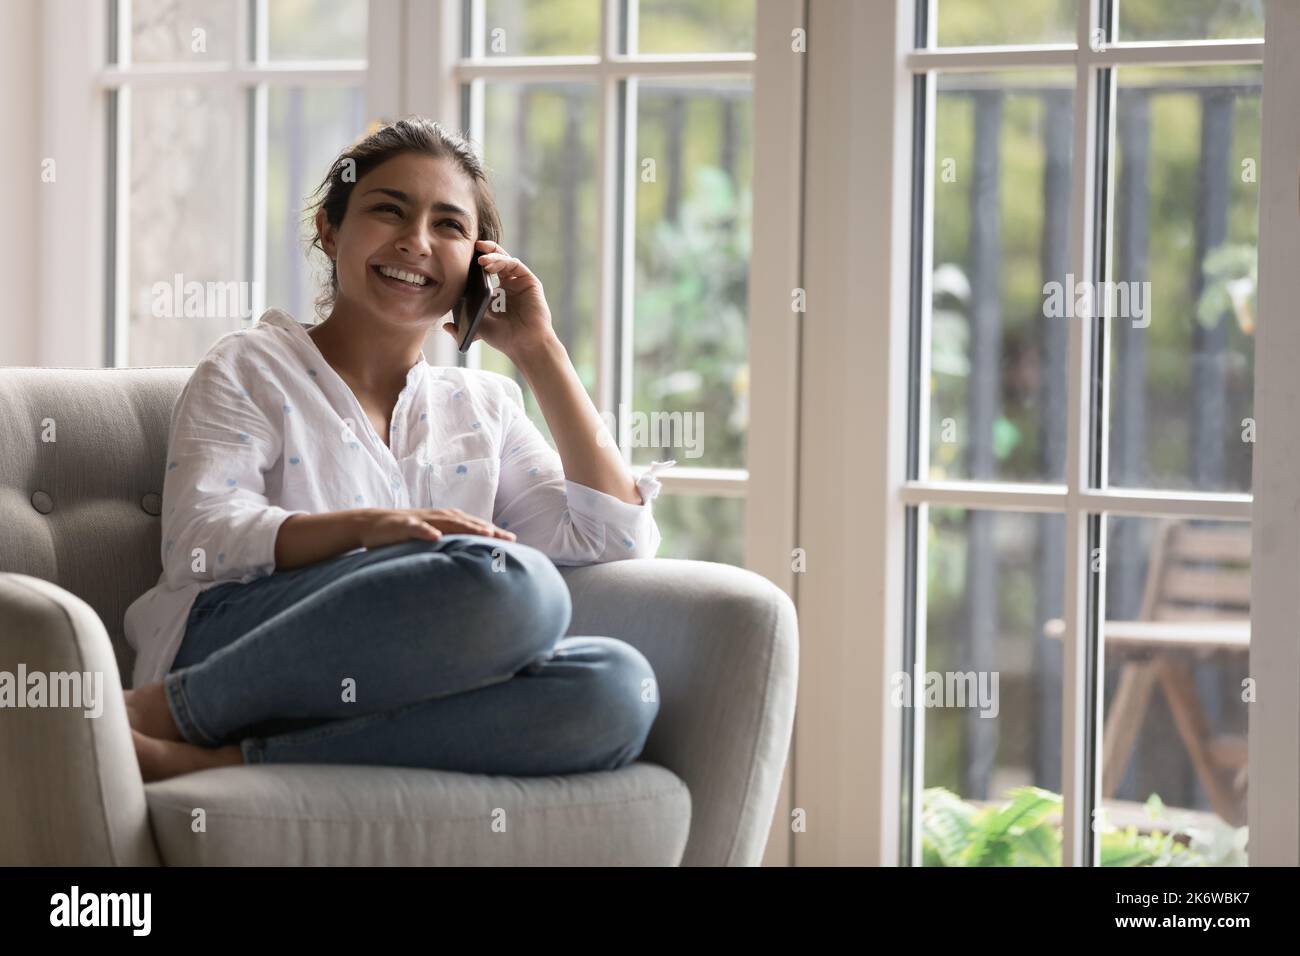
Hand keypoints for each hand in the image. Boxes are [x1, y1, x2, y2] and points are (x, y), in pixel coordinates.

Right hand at [357, 507, 516, 549]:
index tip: (513, 541)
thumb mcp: (431, 538)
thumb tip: (469, 558)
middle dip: (488, 529)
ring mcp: (421, 520)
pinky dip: (427, 531)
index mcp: (446, 520)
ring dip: (467, 527)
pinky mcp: (403, 525)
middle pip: (467, 522)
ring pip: (447, 522)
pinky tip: (436, 537)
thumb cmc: (406, 534)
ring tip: (485, 534)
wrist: (372, 524)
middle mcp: (438, 517)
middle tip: (507, 539)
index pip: (474, 525)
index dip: (493, 532)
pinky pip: (417, 528)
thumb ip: (449, 544)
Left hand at [441, 239, 558, 361]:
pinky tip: (489, 264)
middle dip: (484, 251)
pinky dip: (502, 260)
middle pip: (495, 260)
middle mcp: (508, 285)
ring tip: (480, 260)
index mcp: (495, 294)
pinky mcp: (529, 281)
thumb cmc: (504, 338)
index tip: (460, 258)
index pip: (483, 272)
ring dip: (491, 255)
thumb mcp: (478, 329)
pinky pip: (514, 264)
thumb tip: (445, 326)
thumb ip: (462, 326)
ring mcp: (519, 282)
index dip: (473, 264)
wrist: (524, 345)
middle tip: (472, 246)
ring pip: (504, 259)